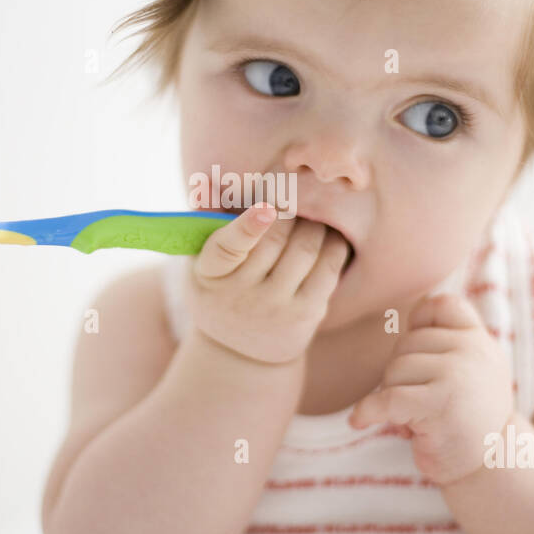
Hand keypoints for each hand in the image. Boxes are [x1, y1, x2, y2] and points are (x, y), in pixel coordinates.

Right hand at [186, 203, 350, 365]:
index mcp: (209, 275)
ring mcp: (275, 307)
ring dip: (314, 226)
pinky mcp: (305, 314)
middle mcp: (241, 295)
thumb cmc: (220, 291)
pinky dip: (333, 246)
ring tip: (312, 218)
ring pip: (305, 251)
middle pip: (274, 241)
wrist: (240, 352)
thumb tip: (204, 181)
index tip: (265, 209)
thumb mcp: (200, 265)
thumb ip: (204, 223)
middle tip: (293, 200)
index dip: (247, 227)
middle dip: (289, 213)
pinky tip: (330, 237)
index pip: (226, 249)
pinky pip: (328, 270)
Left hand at [347, 292, 514, 486]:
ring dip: (393, 397)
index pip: (443, 307)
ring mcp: (457, 375)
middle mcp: (473, 352)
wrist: (491, 467)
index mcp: (479, 341)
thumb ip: (449, 342)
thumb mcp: (471, 371)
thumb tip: (411, 313)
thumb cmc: (469, 419)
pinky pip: (386, 398)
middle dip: (402, 376)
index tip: (418, 354)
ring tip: (417, 420)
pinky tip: (360, 422)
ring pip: (395, 370)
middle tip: (420, 406)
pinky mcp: (439, 404)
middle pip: (407, 343)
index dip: (421, 323)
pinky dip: (367, 412)